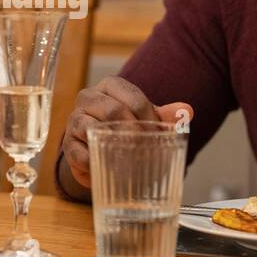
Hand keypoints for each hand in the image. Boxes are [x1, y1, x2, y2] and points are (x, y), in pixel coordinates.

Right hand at [59, 75, 192, 192]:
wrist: (101, 148)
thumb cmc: (126, 128)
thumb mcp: (147, 120)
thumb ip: (166, 115)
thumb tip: (188, 111)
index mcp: (110, 86)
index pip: (132, 97)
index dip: (149, 118)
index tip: (159, 134)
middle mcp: (88, 98)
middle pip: (112, 110)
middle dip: (133, 132)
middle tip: (147, 149)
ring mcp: (74, 120)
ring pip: (90, 127)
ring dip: (113, 145)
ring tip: (130, 159)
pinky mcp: (68, 145)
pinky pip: (78, 153)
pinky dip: (95, 163)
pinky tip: (110, 169)